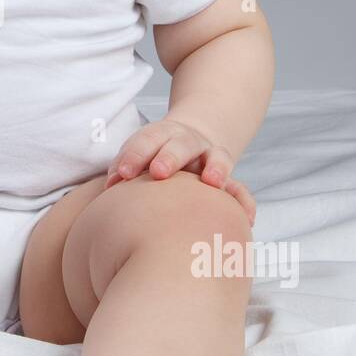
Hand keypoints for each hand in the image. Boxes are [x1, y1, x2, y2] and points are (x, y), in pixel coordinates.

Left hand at [103, 116, 256, 224]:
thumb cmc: (152, 157)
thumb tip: (108, 188)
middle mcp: (187, 142)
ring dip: (216, 168)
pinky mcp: (227, 177)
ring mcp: (210, 157)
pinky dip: (243, 200)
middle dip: (169, 157)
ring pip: (217, 157)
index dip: (134, 155)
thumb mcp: (138, 156)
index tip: (122, 174)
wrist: (190, 140)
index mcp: (160, 136)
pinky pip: (239, 188)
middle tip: (158, 172)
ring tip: (213, 182)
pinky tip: (246, 219)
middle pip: (179, 145)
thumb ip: (124, 169)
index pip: (146, 141)